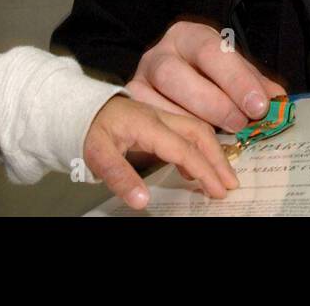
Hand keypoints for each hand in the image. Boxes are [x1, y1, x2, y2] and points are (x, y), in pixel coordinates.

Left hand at [83, 95, 238, 209]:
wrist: (79, 108)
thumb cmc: (88, 129)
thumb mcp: (96, 155)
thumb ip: (120, 177)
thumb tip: (142, 201)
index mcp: (147, 123)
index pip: (183, 148)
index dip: (204, 170)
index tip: (218, 190)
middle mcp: (159, 116)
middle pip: (198, 132)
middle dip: (218, 158)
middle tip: (231, 183)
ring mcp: (161, 115)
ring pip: (196, 129)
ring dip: (212, 152)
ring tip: (221, 177)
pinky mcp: (159, 119)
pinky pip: (187, 130)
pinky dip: (200, 148)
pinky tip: (195, 168)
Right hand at [128, 20, 287, 131]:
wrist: (169, 84)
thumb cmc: (205, 77)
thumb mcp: (231, 73)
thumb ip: (253, 83)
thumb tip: (278, 100)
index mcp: (188, 36)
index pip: (210, 50)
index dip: (235, 79)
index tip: (258, 105)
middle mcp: (159, 53)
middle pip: (175, 74)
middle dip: (212, 102)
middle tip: (239, 123)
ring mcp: (140, 78)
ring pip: (157, 99)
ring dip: (191, 122)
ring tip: (221, 140)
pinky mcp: (131, 105)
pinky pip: (147, 121)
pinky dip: (172, 136)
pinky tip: (195, 149)